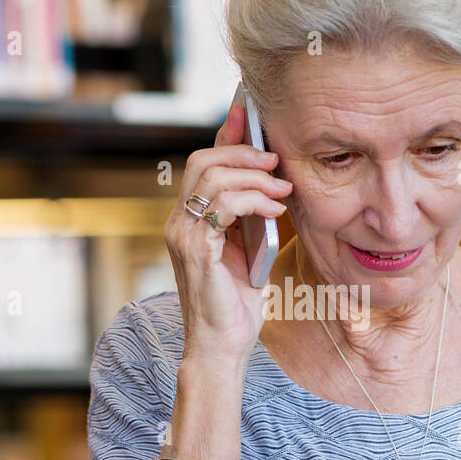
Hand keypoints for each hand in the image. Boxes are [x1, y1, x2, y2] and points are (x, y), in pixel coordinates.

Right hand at [164, 100, 293, 365]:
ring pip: (213, 177)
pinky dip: (253, 199)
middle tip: (276, 160)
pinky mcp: (195, 249)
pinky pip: (222, 205)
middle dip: (244, 152)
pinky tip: (274, 208)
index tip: (249, 113)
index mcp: (189, 219)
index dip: (225, 134)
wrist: (223, 346)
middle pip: (204, 160)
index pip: (203, 163)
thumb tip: (272, 180)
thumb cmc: (237, 304)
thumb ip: (251, 216)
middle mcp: (178, 222)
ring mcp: (182, 234)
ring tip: (282, 188)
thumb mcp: (249, 249)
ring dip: (254, 176)